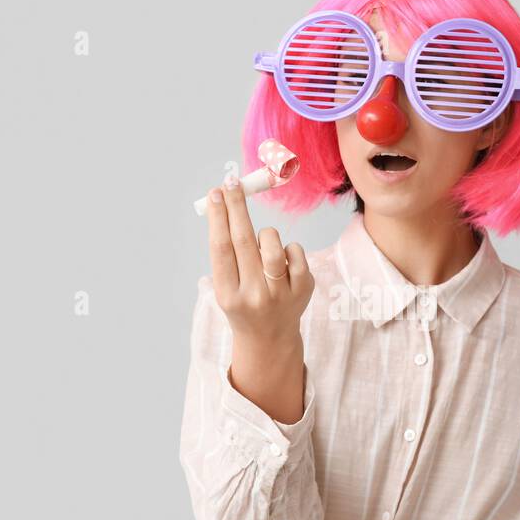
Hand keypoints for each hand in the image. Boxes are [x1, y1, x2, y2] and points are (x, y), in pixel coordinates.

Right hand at [204, 177, 313, 343]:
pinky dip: (287, 249)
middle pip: (244, 241)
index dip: (218, 217)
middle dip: (237, 207)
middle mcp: (254, 296)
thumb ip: (226, 252)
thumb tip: (223, 201)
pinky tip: (282, 264)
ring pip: (273, 243)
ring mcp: (281, 294)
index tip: (215, 193)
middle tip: (231, 182)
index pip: (221, 248)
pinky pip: (295, 250)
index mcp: (228, 295)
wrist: (269, 338)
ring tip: (262, 247)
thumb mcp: (226, 286)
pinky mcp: (304, 288)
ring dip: (266, 235)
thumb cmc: (242, 301)